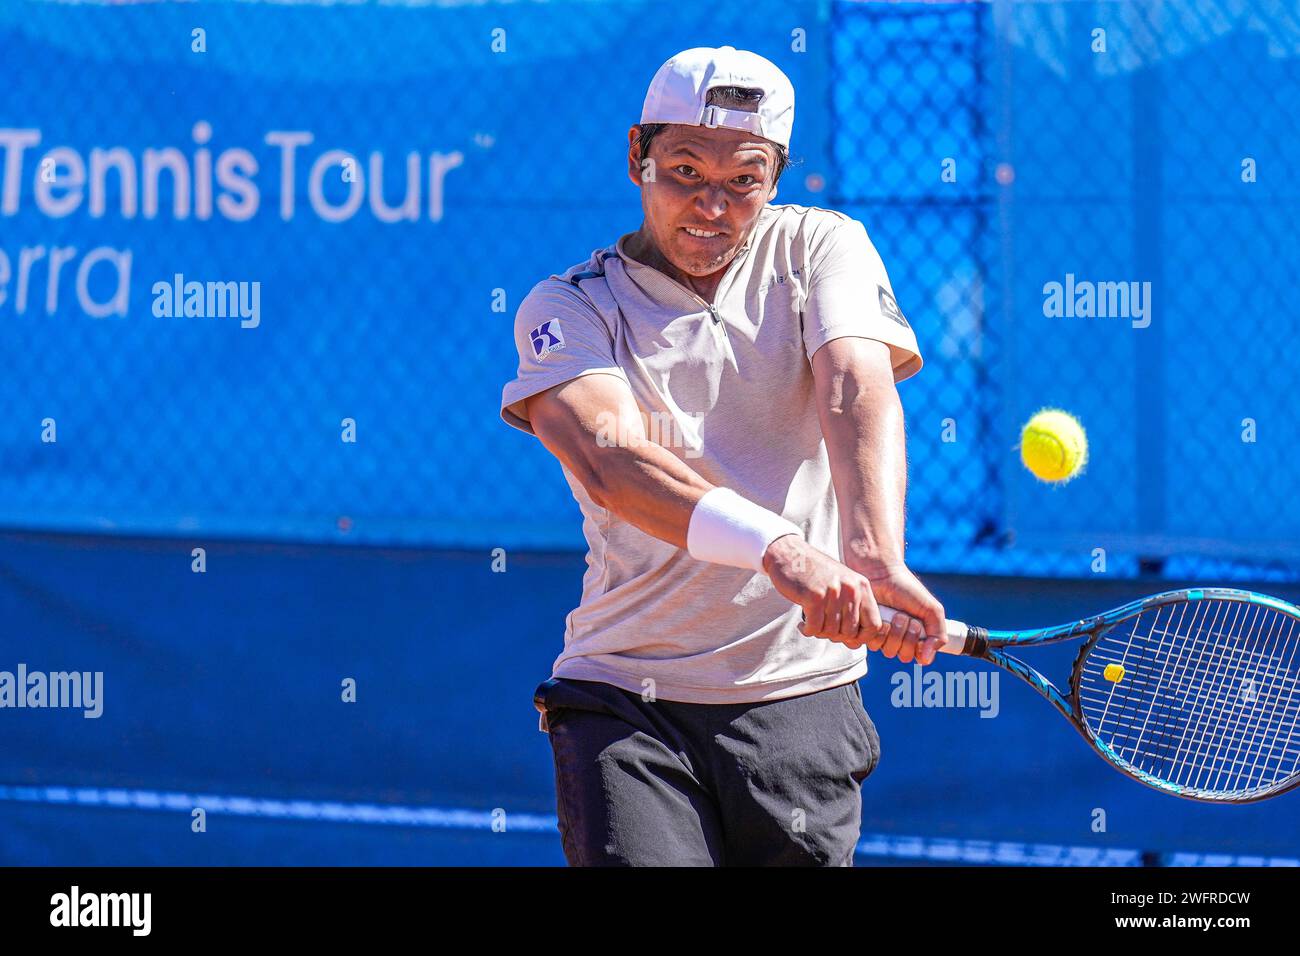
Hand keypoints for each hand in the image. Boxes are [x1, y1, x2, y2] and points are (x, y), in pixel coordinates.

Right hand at [762, 535, 891, 649]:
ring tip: (811, 622)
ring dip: (819, 632)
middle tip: (822, 628)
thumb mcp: (841, 586)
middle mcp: (851, 589)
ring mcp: (833, 592)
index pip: (874, 625)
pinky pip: (814, 628)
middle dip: (835, 636)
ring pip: (831, 631)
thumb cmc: (814, 574)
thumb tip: (855, 644)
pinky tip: (802, 624)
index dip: (861, 638)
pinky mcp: (814, 596)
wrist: (789, 554)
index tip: (846, 637)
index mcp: (861, 586)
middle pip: (850, 632)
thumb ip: (851, 611)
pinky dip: (807, 630)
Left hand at [844, 560, 946, 664]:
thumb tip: (927, 660)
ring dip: (894, 632)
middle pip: (904, 656)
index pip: (919, 657)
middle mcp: (899, 639)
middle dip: (907, 636)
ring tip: (895, 614)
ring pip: (889, 651)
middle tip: (905, 616)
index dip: (919, 644)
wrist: (882, 574)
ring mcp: (882, 637)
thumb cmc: (907, 589)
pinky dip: (880, 630)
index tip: (918, 626)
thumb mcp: (931, 610)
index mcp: (915, 636)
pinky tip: (882, 616)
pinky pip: (873, 644)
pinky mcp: (866, 633)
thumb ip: (938, 634)